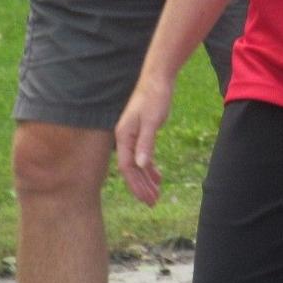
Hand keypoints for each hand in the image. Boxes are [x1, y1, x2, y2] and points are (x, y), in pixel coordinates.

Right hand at [113, 76, 174, 206]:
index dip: (136, 185)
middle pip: (131, 169)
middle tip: (153, 203)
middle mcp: (125, 138)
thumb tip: (141, 165)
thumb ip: (146, 143)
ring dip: (146, 180)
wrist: (158, 79)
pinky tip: (158, 178)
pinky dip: (150, 168)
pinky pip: (143, 156)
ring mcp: (133, 136)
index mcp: (124, 136)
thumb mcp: (151, 121)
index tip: (147, 198)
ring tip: (156, 196)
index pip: (127, 167)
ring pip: (137, 164)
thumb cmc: (154, 97)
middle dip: (141, 187)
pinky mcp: (142, 134)